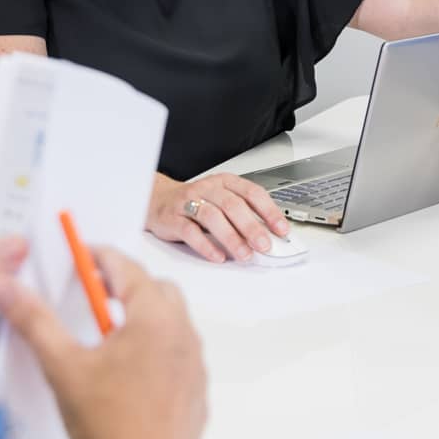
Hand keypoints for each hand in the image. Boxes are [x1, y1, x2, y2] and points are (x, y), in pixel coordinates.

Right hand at [0, 248, 210, 438]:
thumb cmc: (106, 425)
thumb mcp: (61, 366)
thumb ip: (33, 319)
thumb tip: (4, 284)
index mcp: (154, 318)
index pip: (128, 268)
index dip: (100, 258)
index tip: (80, 256)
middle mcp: (183, 335)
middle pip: (157, 290)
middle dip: (125, 285)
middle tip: (92, 294)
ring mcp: (195, 366)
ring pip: (172, 324)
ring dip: (143, 318)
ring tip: (107, 337)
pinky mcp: (197, 394)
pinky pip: (179, 357)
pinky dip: (156, 352)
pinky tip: (127, 376)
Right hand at [148, 171, 288, 263]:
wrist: (157, 199)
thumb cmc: (195, 202)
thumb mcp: (221, 201)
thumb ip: (243, 214)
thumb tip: (270, 235)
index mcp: (224, 182)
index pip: (251, 192)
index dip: (269, 211)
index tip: (282, 229)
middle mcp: (207, 189)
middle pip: (232, 205)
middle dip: (251, 227)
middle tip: (265, 245)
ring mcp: (188, 202)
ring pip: (212, 217)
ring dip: (231, 237)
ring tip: (244, 254)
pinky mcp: (171, 218)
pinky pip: (189, 231)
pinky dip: (205, 245)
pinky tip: (218, 256)